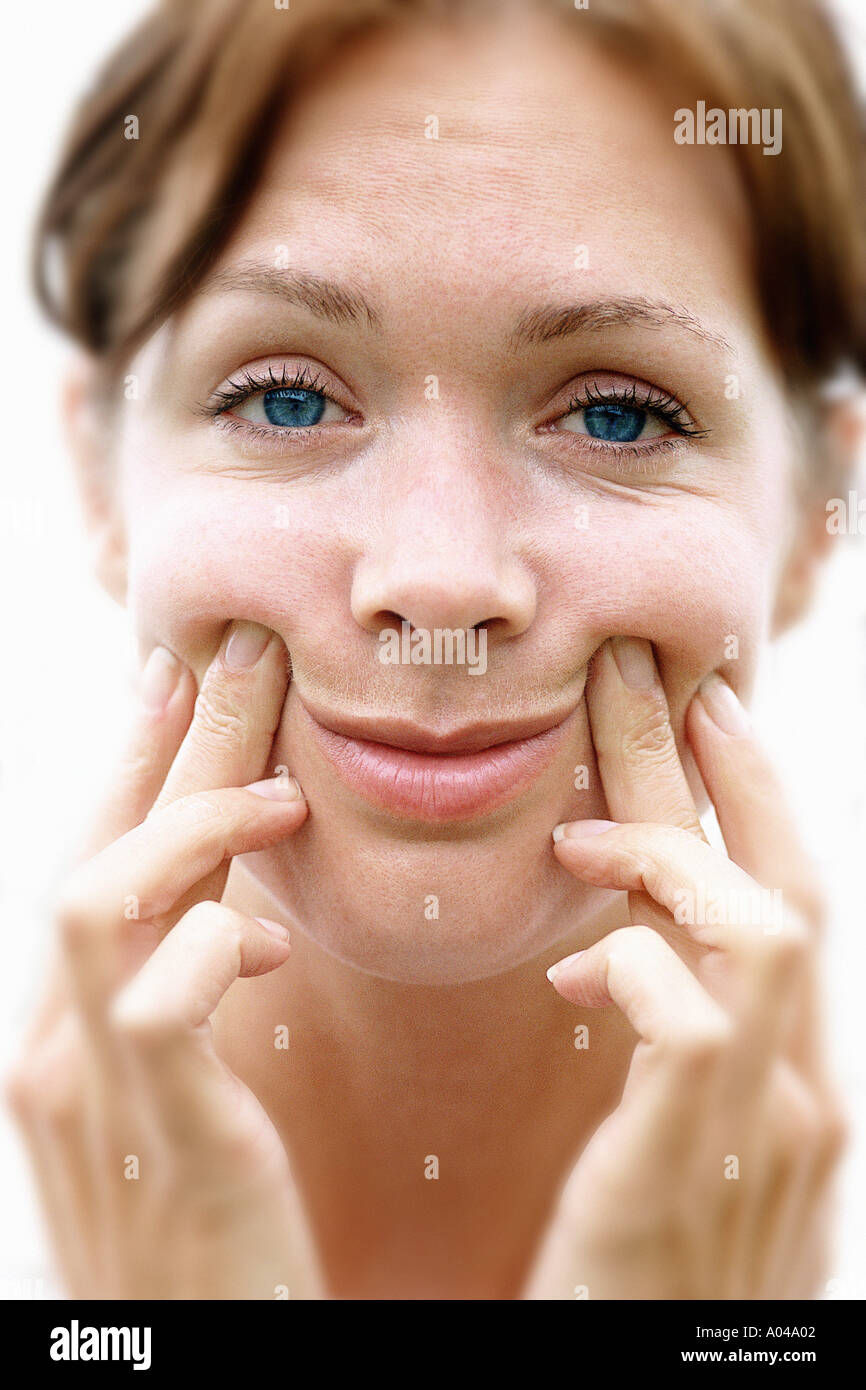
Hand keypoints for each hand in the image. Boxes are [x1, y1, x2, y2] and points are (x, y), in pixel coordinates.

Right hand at [5, 621, 323, 1298]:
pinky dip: (214, 942)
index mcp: (69, 1036)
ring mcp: (86, 1093)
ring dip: (190, 821)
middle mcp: (53, 1051)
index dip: (136, 770)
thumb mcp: (183, 1104)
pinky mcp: (157, 1135)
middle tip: (224, 658)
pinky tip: (268, 941)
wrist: (192, 1372)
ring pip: (99, 897)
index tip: (180, 683)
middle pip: (92, 852)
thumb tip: (242, 921)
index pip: (94, 867)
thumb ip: (194, 1008)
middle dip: (163, 751)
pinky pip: (157, 1000)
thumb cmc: (205, 1240)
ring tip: (277, 793)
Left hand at [523, 637, 846, 1299]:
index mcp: (793, 1079)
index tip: (706, 716)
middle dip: (723, 774)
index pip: (791, 905)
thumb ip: (671, 1047)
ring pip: (764, 927)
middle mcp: (804, 1092)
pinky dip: (633, 965)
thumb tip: (611, 957)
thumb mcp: (681, 1145)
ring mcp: (767, 1129)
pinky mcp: (692, 1163)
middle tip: (655, 682)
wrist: (660, 1389)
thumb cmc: (649, 1273)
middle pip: (788, 885)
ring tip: (586, 836)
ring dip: (670, 854)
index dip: (754, 800)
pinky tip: (575, 974)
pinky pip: (689, 1017)